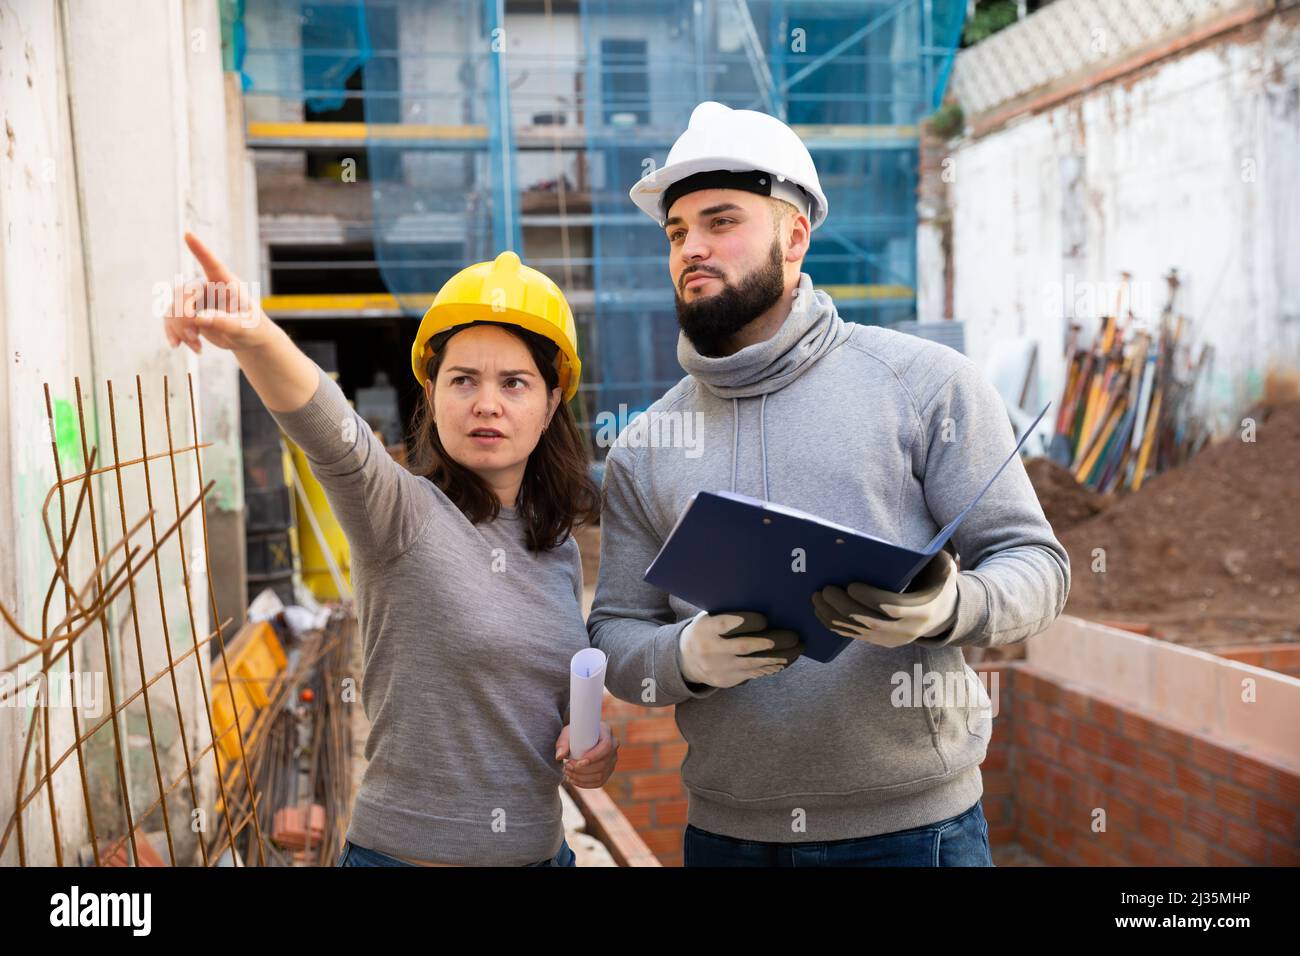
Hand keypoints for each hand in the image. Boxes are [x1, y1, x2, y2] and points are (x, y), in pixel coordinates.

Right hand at [163, 233, 270, 353]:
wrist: (247, 338)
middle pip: (183, 294)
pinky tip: (178, 345)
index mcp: (226, 284)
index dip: (200, 250)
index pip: (212, 264)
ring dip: (179, 328)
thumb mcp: (244, 328)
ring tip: (195, 345)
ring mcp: (196, 299)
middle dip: (183, 317)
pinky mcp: (188, 311)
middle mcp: (208, 287)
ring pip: (173, 307)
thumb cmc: (252, 328)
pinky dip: (173, 332)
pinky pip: (170, 318)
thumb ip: (226, 323)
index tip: (188, 234)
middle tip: (194, 337)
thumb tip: (201, 319)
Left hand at [555, 722, 618, 788]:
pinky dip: (585, 784)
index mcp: (606, 731)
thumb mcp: (567, 733)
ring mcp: (612, 760)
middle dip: (583, 769)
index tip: (578, 762)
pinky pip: (599, 782)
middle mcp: (613, 746)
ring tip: (567, 772)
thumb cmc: (575, 733)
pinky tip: (573, 780)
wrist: (580, 738)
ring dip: (581, 777)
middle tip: (567, 766)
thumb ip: (562, 743)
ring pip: (600, 775)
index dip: (594, 757)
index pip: (606, 746)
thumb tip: (559, 756)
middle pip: (603, 764)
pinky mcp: (608, 771)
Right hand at [678, 610, 802, 687]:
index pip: (726, 624)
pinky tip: (783, 662)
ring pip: (752, 664)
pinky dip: (769, 668)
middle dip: (770, 643)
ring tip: (796, 650)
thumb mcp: (709, 618)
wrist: (687, 659)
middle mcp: (710, 649)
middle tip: (793, 637)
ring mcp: (718, 668)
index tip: (766, 619)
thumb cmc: (706, 631)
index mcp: (705, 628)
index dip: (748, 621)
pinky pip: (752, 674)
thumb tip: (764, 604)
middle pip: (743, 647)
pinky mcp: (726, 680)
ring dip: (777, 657)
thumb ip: (729, 614)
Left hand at [811, 550, 959, 647]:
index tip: (850, 585)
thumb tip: (909, 549)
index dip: (870, 598)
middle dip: (843, 606)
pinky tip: (821, 612)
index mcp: (923, 610)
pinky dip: (836, 625)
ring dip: (833, 616)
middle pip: (868, 621)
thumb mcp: (942, 568)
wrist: (943, 614)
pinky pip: (855, 636)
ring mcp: (893, 639)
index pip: (892, 608)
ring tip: (816, 599)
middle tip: (824, 590)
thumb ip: (933, 557)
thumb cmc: (938, 583)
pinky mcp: (882, 642)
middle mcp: (907, 629)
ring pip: (857, 631)